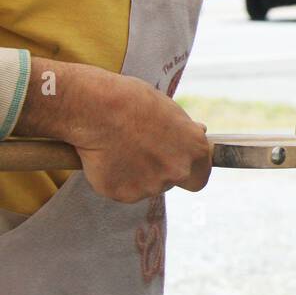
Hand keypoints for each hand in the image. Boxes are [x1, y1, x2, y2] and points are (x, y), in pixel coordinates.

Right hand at [17, 60, 211, 203]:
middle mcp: (178, 171)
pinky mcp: (123, 193)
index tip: (176, 164)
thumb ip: (184, 130)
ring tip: (117, 147)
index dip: (188, 170)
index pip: (200, 175)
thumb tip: (199, 132)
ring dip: (134, 173)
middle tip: (141, 153)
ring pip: (145, 185)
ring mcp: (151, 185)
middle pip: (173, 181)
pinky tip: (104, 157)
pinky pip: (119, 189)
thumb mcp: (168, 109)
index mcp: (195, 150)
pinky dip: (112, 177)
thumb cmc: (130, 101)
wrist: (94, 107)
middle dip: (161, 172)